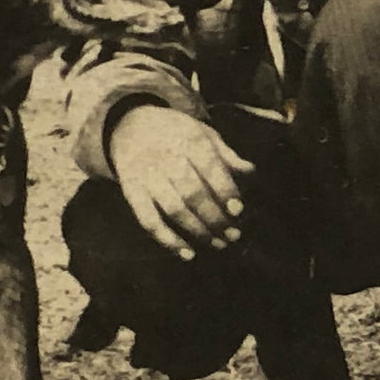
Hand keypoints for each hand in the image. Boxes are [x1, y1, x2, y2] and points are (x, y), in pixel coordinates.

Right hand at [108, 106, 253, 259]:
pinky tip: (187, 253)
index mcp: (188, 139)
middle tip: (233, 235)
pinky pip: (147, 220)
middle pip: (193, 192)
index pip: (209, 167)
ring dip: (198, 231)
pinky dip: (167, 240)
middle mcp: (165, 157)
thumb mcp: (202, 132)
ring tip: (217, 243)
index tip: (238, 210)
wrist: (128, 125)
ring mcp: (146, 176)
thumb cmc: (175, 132)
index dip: (225, 190)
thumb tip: (251, 172)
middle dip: (215, 217)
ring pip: (173, 209)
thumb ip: (226, 154)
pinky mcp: (131, 192)